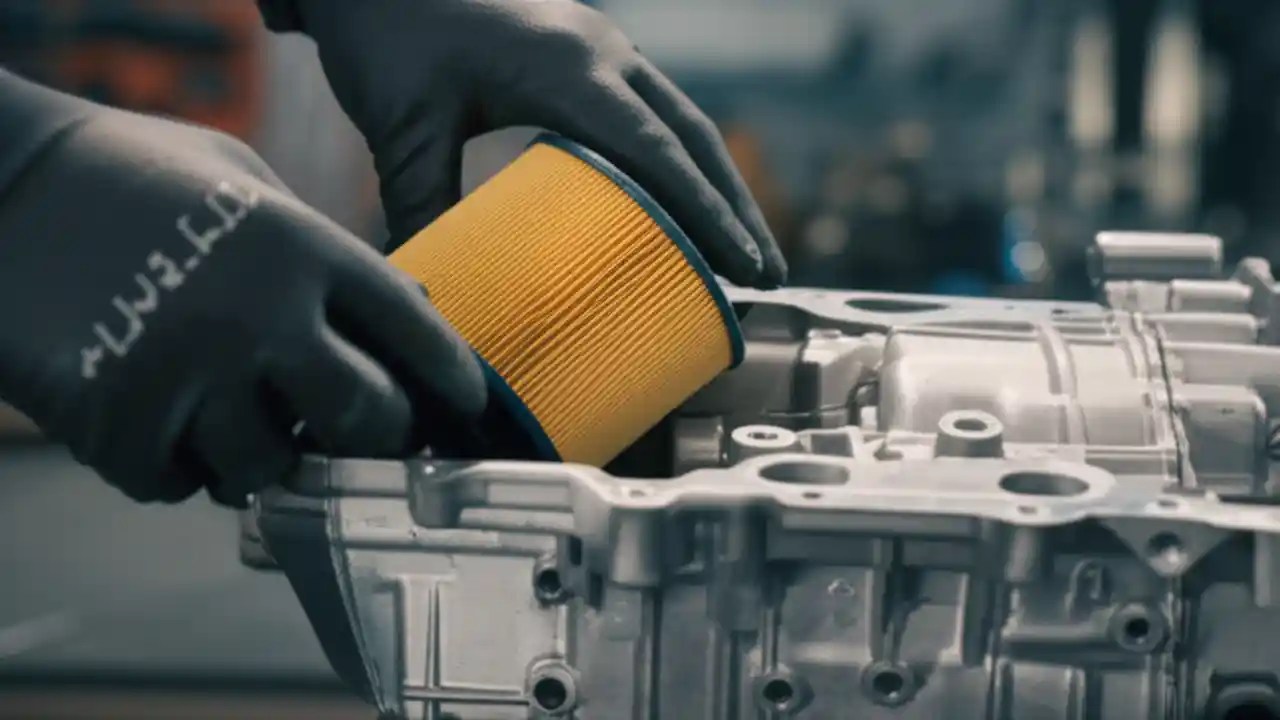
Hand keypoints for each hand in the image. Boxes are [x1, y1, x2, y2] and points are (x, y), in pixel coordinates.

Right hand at [0, 75, 485, 506]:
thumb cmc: (128, 174)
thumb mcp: (245, 182)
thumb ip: (324, 247)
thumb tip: (406, 303)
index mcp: (299, 247)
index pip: (412, 327)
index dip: (451, 375)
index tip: (465, 405)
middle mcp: (259, 318)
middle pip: (364, 420)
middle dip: (371, 437)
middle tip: (355, 431)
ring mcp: (189, 378)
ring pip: (268, 469)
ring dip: (259, 455)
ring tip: (230, 412)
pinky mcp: (119, 425)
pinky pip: (178, 483)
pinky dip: (175, 464)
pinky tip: (159, 414)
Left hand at [293, 0, 786, 287]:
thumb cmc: (386, 33)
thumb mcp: (401, 126)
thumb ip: (422, 208)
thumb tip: (432, 299)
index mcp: (567, 66)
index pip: (657, 151)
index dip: (706, 213)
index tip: (744, 266)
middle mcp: (601, 50)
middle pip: (694, 136)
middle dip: (736, 207)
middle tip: (769, 273)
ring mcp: (601, 45)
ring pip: (684, 119)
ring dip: (719, 183)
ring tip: (745, 249)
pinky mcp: (588, 51)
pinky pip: (655, 109)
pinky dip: (681, 160)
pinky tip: (687, 203)